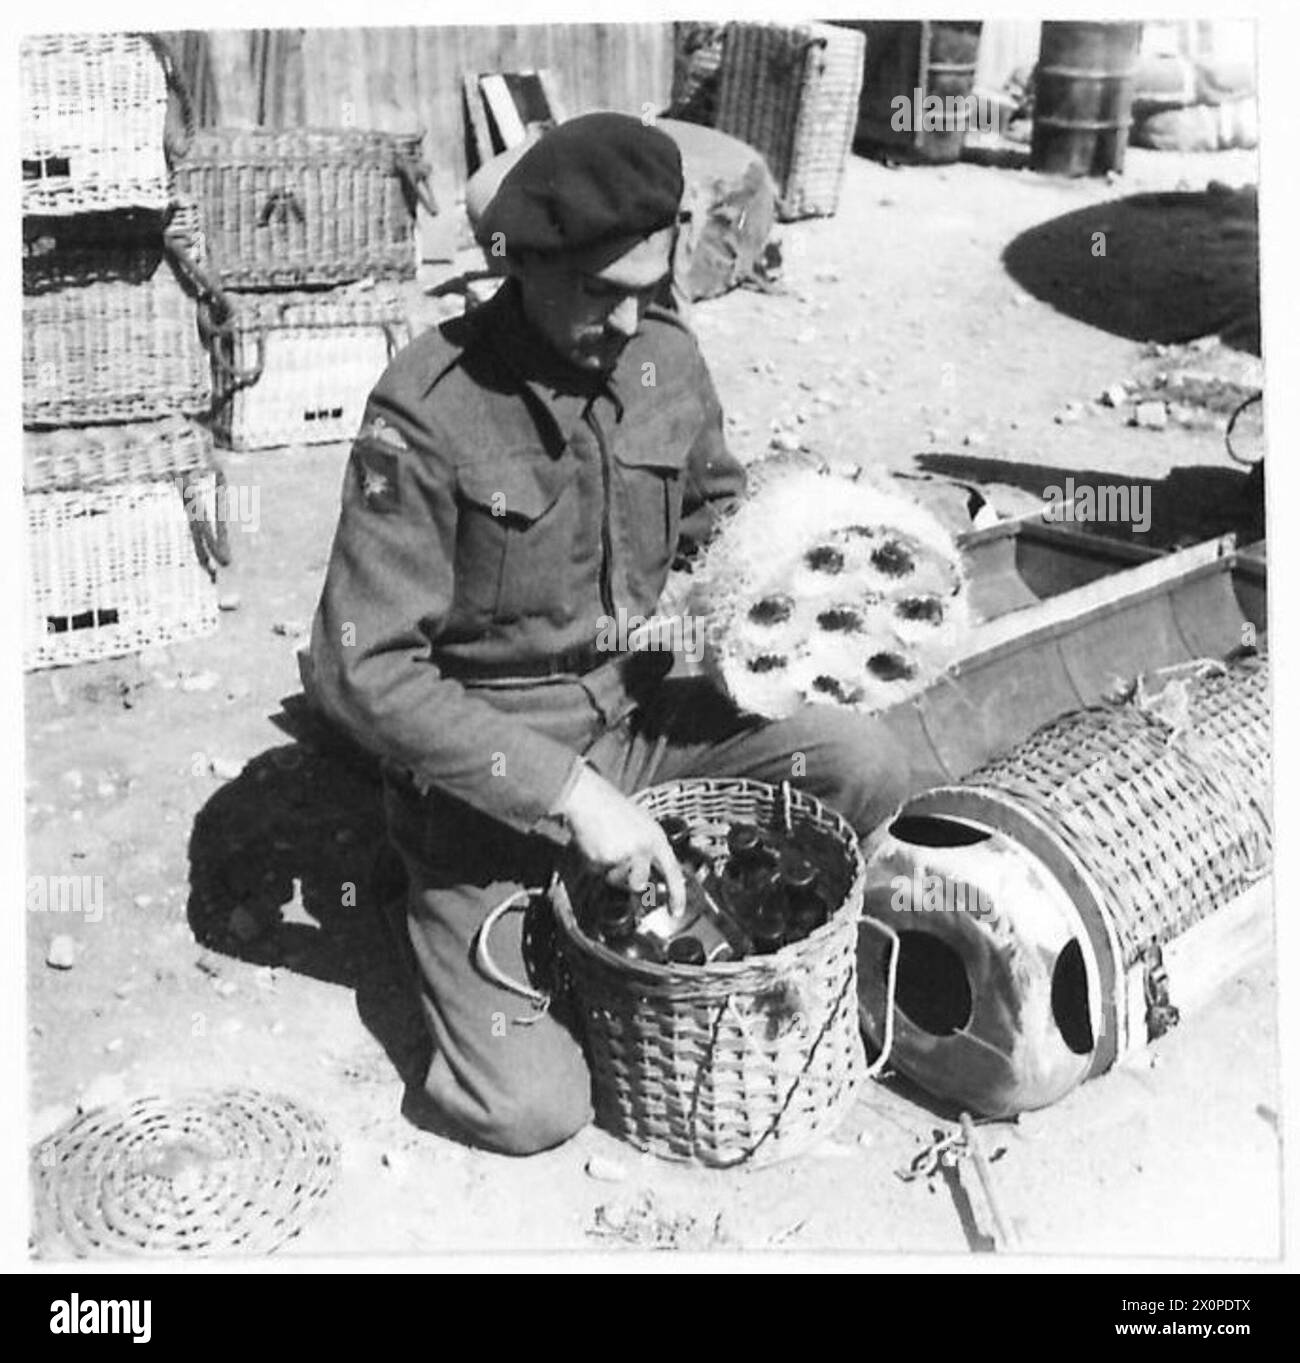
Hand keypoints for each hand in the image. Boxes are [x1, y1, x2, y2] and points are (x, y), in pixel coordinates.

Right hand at [558, 766, 685, 914]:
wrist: (588, 799)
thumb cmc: (613, 809)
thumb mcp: (641, 826)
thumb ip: (648, 849)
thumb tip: (649, 876)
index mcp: (656, 838)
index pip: (673, 872)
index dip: (677, 895)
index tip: (677, 911)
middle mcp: (642, 848)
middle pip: (639, 883)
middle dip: (628, 880)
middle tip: (620, 862)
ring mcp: (623, 855)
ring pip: (617, 880)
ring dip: (610, 871)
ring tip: (606, 846)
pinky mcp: (602, 860)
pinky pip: (599, 872)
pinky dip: (595, 862)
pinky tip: (595, 844)